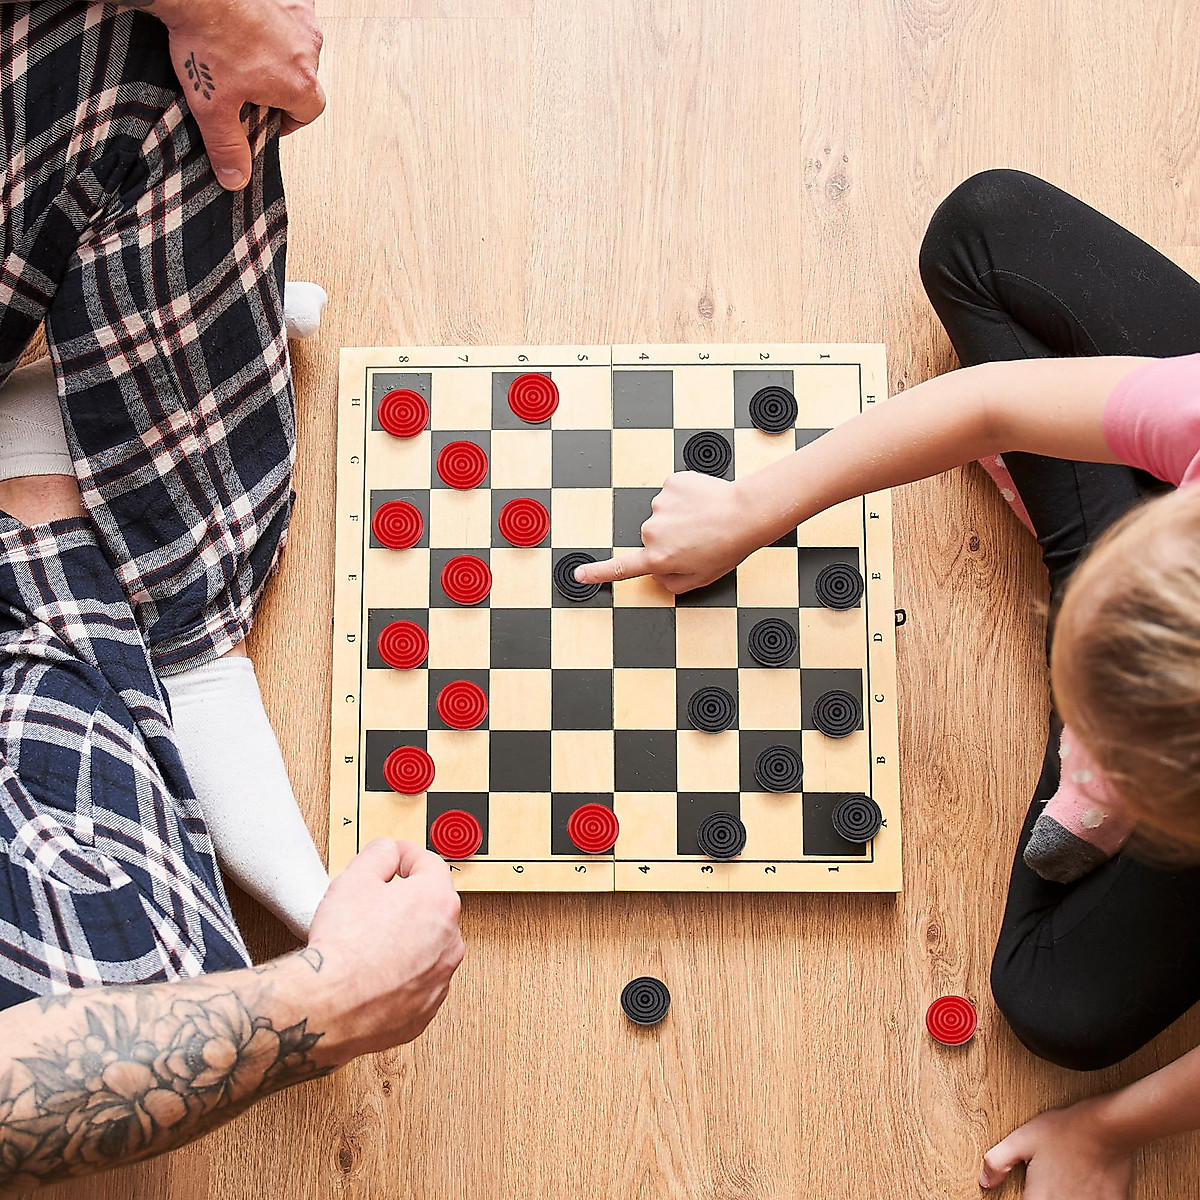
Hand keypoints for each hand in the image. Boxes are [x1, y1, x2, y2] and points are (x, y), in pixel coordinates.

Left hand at [151, 0, 324, 188]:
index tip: (267, 118)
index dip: (288, 120)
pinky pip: (289, 11)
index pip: (308, 113)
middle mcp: (309, 48)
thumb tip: (236, 179)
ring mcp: (301, 15)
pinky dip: (273, 18)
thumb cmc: (208, 35)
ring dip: (276, 50)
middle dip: (278, 84)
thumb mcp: (212, 105)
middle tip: (246, 83)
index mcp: (299, 83)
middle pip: (302, 78)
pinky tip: (248, 20)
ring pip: (295, 44)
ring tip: (242, 48)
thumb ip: (227, 145)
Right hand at [307, 839, 464, 1059]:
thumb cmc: (344, 947)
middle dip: (407, 899)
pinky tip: (374, 973)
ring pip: (427, 947)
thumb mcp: (355, 879)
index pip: (429, 864)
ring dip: (407, 939)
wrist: (330, 1006)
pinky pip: (417, 983)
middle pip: (432, 906)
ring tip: (371, 940)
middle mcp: (450, 940)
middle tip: (376, 899)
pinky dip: (402, 976)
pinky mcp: (425, 1011)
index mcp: (438, 901)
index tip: (394, 857)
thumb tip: (387, 851)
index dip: (406, 855)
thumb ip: (378, 855)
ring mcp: (441, 978)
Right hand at [576, 472, 770, 593]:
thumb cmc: (728, 547)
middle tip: (699, 538)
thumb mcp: (699, 579)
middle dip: (671, 537)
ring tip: (705, 519)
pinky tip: (703, 501)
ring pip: (664, 512)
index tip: (579, 573)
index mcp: (658, 558)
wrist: (746, 514)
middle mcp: (652, 532)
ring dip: (680, 515)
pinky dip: (686, 495)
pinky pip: (673, 491)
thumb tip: (657, 572)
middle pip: (652, 536)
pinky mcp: (671, 483)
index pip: (620, 568)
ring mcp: (660, 505)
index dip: (597, 573)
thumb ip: (671, 582)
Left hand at [980, 1099, 1133, 1197]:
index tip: (1030, 1192)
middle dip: (1044, 1195)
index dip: (1027, 1198)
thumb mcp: (1021, 1139)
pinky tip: (1084, 1187)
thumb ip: (998, 1162)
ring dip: (1065, 1196)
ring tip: (1065, 1182)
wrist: (1106, 1128)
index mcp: (1040, 1198)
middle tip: (1047, 1182)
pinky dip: (1087, 1196)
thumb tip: (985, 1180)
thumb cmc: (1066, 1131)